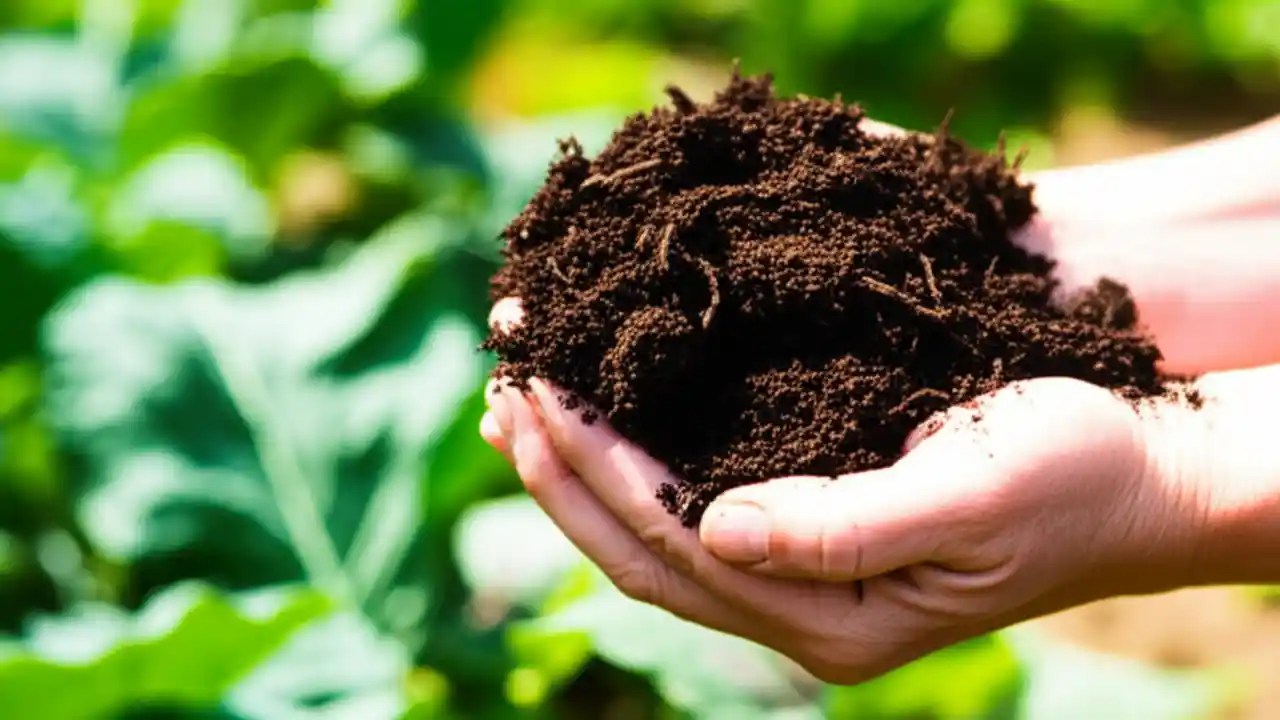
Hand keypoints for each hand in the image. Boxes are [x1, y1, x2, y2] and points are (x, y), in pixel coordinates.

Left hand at [479, 301, 1207, 682]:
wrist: (1144, 482)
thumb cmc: (1071, 474)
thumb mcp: (970, 492)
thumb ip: (842, 526)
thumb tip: (711, 529)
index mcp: (832, 618)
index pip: (674, 542)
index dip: (596, 468)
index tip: (538, 392)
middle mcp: (803, 616)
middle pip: (642, 554)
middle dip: (561, 476)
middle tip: (500, 393)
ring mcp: (805, 586)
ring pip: (658, 539)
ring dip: (582, 477)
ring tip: (520, 409)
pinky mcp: (816, 543)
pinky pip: (697, 512)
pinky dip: (636, 468)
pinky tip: (606, 426)